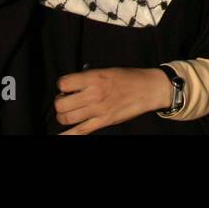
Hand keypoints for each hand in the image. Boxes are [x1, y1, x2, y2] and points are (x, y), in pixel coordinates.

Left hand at [54, 66, 171, 134]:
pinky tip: (59, 137)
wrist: (149, 89)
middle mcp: (94, 93)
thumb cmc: (130, 78)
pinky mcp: (104, 121)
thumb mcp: (108, 70)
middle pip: (61, 104)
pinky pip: (80, 131)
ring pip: (67, 118)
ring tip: (68, 113)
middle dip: (60, 103)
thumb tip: (72, 86)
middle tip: (66, 101)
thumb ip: (89, 78)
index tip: (66, 87)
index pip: (64, 83)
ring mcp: (99, 109)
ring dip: (63, 117)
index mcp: (95, 77)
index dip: (62, 86)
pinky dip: (67, 136)